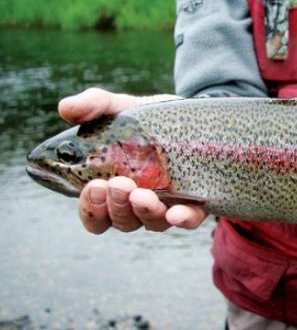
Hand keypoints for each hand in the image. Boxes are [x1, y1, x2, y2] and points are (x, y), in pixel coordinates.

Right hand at [58, 88, 206, 233]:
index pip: (96, 216)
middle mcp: (138, 205)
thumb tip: (66, 108)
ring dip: (145, 212)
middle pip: (122, 221)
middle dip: (117, 206)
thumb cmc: (147, 118)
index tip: (94, 186)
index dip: (91, 208)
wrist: (192, 112)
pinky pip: (190, 220)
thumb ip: (93, 106)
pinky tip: (177, 214)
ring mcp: (168, 205)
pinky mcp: (197, 202)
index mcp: (113, 190)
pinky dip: (183, 220)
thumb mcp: (120, 108)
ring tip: (141, 194)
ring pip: (152, 223)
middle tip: (118, 183)